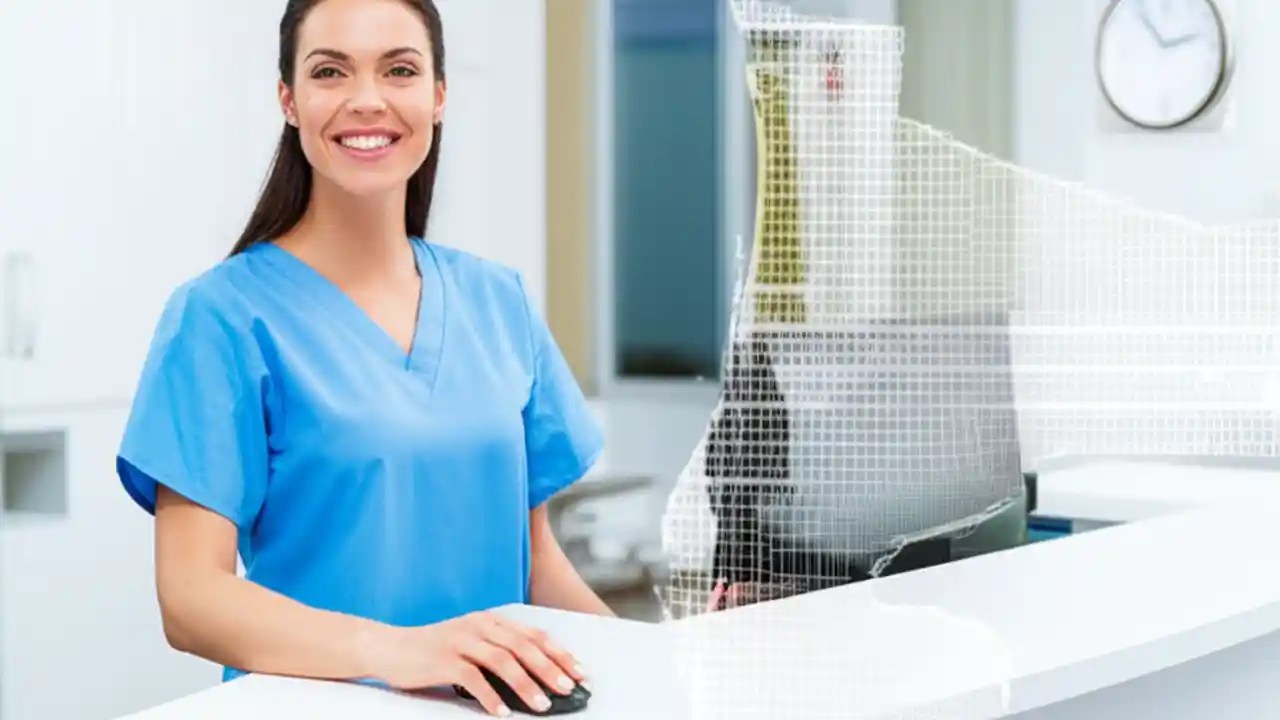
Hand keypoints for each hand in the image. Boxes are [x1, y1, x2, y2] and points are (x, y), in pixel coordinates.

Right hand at [363, 610, 587, 716]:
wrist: (390, 647)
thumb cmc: (435, 650)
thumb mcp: (471, 643)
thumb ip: (499, 653)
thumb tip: (538, 678)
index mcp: (491, 620)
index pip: (534, 635)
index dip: (559, 653)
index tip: (580, 671)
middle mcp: (479, 625)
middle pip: (523, 647)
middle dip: (550, 669)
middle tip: (569, 688)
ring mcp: (461, 640)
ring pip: (502, 661)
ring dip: (526, 684)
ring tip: (542, 705)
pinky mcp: (444, 659)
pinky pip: (473, 678)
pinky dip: (491, 696)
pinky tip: (502, 712)